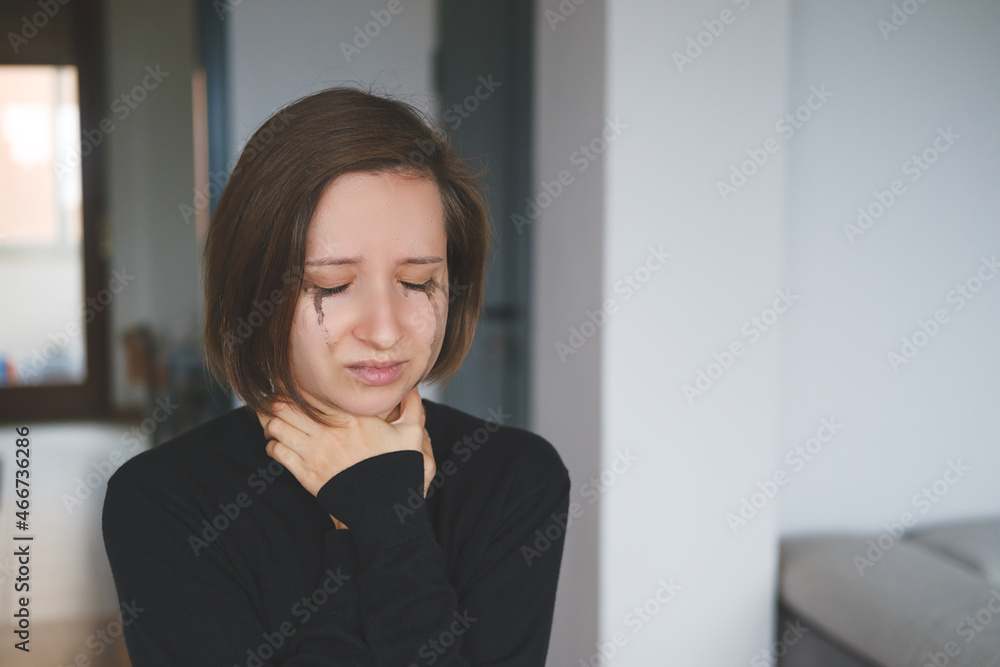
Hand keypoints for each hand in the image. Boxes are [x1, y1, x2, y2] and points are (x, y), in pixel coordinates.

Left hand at [256, 387, 436, 527]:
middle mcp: (328, 432)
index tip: (290, 380)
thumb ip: (412, 408)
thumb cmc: (397, 469)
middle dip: (275, 400)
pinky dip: (273, 445)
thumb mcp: (411, 435)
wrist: (384, 508)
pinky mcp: (307, 474)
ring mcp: (315, 453)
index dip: (294, 383)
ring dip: (272, 423)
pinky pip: (278, 452)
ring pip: (276, 427)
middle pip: (285, 406)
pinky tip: (280, 444)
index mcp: (350, 417)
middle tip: (275, 398)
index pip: (311, 391)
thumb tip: (412, 389)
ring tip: (276, 422)